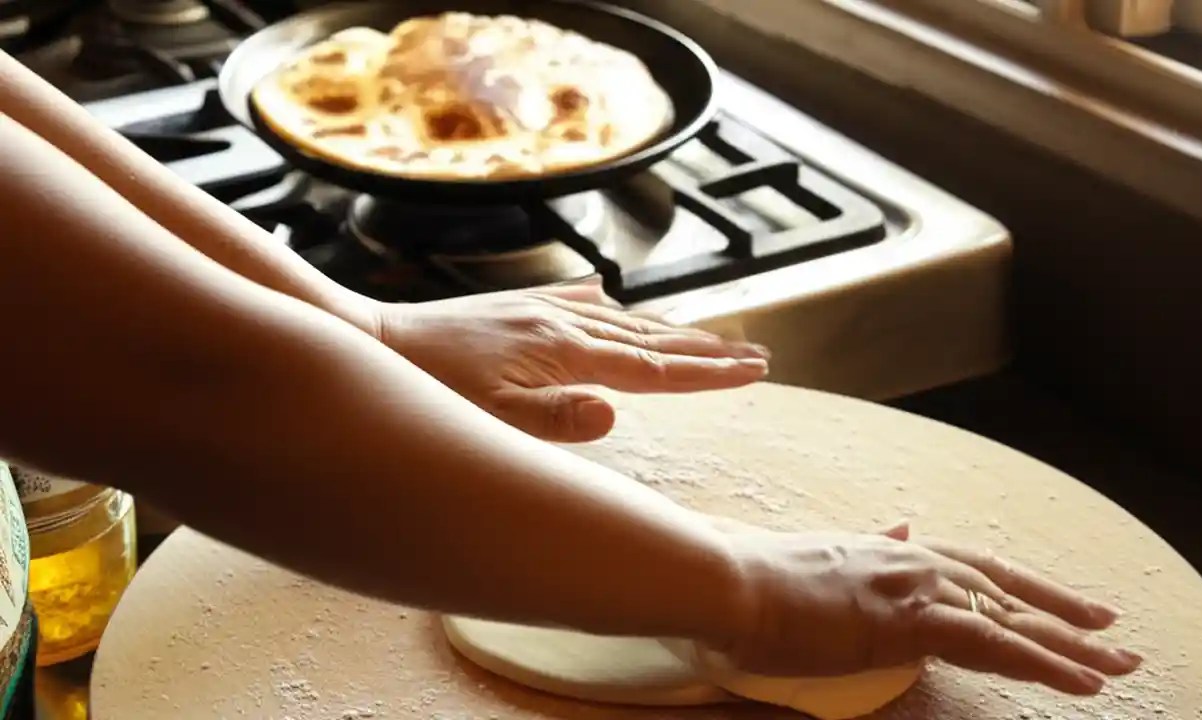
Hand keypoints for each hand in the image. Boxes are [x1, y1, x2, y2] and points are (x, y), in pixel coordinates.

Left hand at [372, 281, 769, 441]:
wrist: (375, 341)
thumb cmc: (431, 390)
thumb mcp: (493, 418)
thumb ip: (556, 417)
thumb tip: (615, 411)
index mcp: (565, 352)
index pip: (653, 368)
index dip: (707, 372)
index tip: (754, 370)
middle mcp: (561, 323)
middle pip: (650, 338)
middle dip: (706, 348)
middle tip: (756, 353)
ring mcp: (539, 310)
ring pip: (621, 320)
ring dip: (668, 329)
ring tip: (706, 334)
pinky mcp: (515, 308)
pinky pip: (576, 300)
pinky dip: (604, 303)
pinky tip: (609, 293)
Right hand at [715, 523, 1141, 695]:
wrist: (728, 579)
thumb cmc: (755, 577)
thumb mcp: (819, 555)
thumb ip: (867, 546)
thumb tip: (901, 527)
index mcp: (892, 550)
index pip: (974, 567)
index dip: (1020, 586)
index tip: (1058, 599)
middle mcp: (915, 561)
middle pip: (1007, 589)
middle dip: (1064, 611)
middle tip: (1113, 630)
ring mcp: (916, 588)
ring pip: (1014, 618)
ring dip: (1073, 643)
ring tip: (1119, 663)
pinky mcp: (911, 623)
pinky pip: (996, 647)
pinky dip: (1046, 664)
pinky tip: (1082, 681)